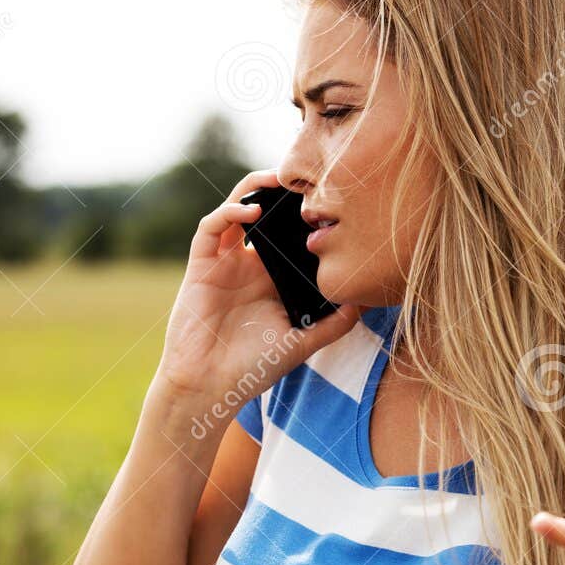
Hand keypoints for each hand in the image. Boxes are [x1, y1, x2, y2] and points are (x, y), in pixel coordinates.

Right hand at [156, 168, 360, 405]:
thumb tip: (364, 301)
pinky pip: (211, 227)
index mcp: (272, 279)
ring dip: (254, 189)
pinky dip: (229, 212)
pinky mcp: (201, 266)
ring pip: (236, 209)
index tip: (329, 200)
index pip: (289, 236)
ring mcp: (223, 263)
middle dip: (281, 192)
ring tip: (277, 178)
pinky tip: (251, 211)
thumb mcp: (301, 343)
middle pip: (265, 214)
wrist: (209, 386)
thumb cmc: (252, 369)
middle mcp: (248, 265)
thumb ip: (333, 324)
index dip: (304, 215)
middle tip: (306, 178)